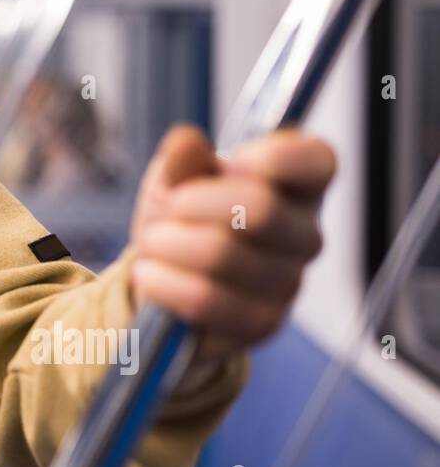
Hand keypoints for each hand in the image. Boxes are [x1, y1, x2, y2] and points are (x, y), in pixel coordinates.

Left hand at [129, 124, 335, 368]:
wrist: (163, 280)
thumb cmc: (183, 219)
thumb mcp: (174, 179)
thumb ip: (182, 159)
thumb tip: (187, 141)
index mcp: (297, 186)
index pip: (317, 161)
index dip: (272, 158)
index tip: (230, 162)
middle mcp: (305, 235)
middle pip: (262, 209)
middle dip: (191, 203)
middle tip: (167, 208)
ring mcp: (288, 284)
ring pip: (223, 255)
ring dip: (166, 244)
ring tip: (151, 243)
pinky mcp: (261, 324)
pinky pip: (207, 300)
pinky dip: (164, 283)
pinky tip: (149, 275)